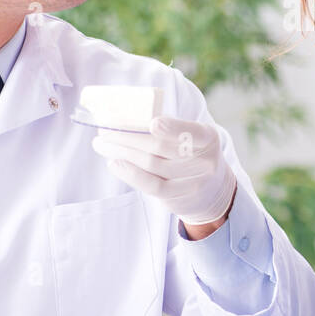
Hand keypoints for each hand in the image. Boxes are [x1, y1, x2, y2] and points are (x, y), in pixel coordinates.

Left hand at [91, 116, 236, 225]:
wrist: (211, 189)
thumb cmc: (191, 153)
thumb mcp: (191, 136)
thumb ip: (168, 127)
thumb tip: (126, 117)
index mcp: (208, 137)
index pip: (190, 132)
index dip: (172, 128)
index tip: (152, 123)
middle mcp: (204, 161)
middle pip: (161, 147)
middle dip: (128, 137)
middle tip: (105, 131)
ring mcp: (193, 182)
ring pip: (152, 165)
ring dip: (122, 153)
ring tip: (102, 144)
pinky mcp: (179, 198)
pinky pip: (151, 186)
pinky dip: (130, 174)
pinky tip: (114, 163)